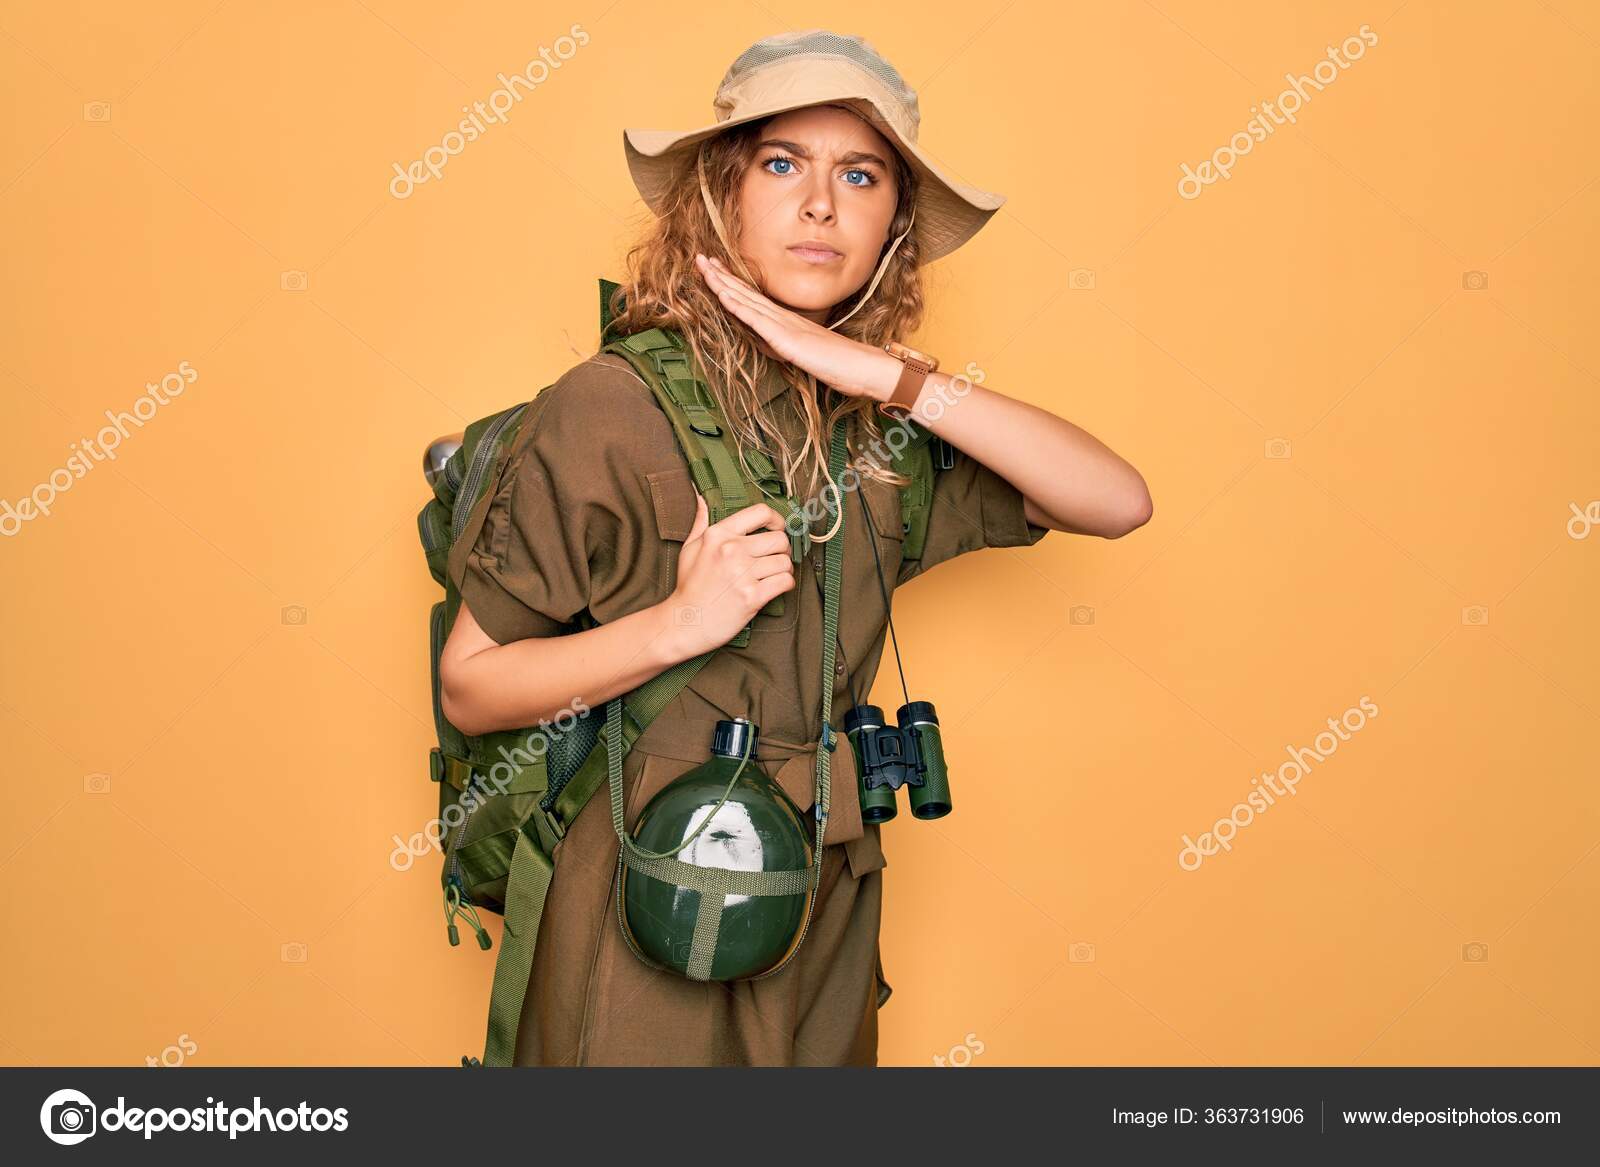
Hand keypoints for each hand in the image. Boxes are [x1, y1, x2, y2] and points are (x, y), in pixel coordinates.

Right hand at [661, 490, 794, 653]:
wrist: (684, 622)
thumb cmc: (689, 586)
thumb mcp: (690, 548)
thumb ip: (700, 521)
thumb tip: (702, 497)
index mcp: (718, 534)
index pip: (760, 512)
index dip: (776, 519)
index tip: (777, 528)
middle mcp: (732, 550)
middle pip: (779, 539)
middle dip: (782, 549)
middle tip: (775, 558)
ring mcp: (742, 574)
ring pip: (784, 562)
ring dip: (784, 569)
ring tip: (773, 574)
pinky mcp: (752, 596)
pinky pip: (785, 581)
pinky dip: (785, 584)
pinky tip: (775, 587)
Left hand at [693, 253, 900, 400]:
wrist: (863, 368)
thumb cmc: (840, 364)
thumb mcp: (807, 355)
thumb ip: (789, 347)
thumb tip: (774, 345)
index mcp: (786, 321)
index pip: (753, 299)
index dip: (732, 283)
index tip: (715, 269)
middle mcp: (783, 318)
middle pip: (745, 293)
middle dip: (721, 276)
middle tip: (700, 258)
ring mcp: (784, 326)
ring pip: (747, 301)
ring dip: (723, 284)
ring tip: (704, 268)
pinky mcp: (787, 339)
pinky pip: (757, 320)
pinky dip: (738, 306)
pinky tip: (723, 295)